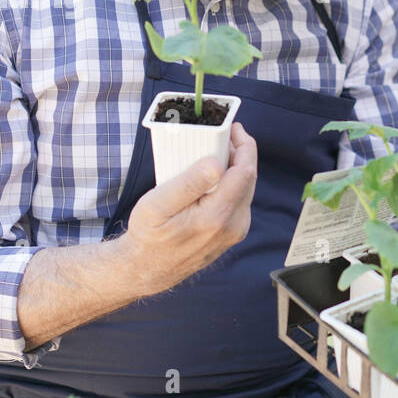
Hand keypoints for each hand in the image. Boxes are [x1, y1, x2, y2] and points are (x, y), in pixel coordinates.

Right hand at [121, 122, 257, 293]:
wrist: (149, 268)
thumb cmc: (149, 235)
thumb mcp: (158, 206)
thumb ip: (189, 183)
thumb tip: (217, 163)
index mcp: (217, 216)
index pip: (245, 172)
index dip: (243, 145)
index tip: (233, 128)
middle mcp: (234, 225)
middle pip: (248, 178)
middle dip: (240, 152)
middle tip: (223, 134)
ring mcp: (236, 230)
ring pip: (246, 188)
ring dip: (236, 166)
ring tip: (217, 149)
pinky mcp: (233, 232)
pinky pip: (239, 199)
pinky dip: (232, 182)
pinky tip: (216, 173)